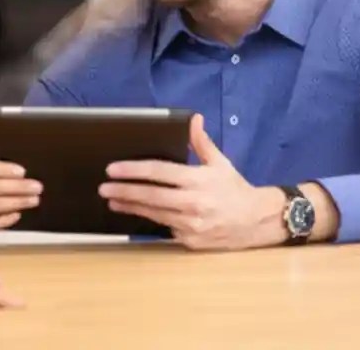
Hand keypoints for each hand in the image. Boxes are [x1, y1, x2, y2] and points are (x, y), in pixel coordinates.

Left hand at [100, 114, 284, 250]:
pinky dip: (150, 220)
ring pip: (153, 214)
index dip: (134, 170)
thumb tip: (193, 119)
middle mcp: (193, 203)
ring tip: (113, 200)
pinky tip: (136, 213)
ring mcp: (191, 224)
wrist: (255, 221)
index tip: (113, 169)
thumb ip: (201, 142)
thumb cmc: (234, 189)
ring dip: (130, 206)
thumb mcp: (220, 162)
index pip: (160, 172)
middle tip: (103, 187)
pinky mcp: (190, 240)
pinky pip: (164, 228)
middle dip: (124, 190)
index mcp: (199, 180)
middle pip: (151, 196)